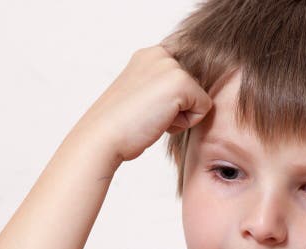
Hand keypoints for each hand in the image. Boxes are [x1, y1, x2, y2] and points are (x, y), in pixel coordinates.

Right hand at [71, 44, 212, 165]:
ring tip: (151, 117)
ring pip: (198, 99)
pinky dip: (184, 123)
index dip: (174, 100)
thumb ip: (162, 89)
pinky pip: (203, 109)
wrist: (102, 136)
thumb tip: (191, 97)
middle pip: (193, 90)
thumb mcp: (142, 96)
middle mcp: (160, 55)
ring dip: (179, 117)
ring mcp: (170, 66)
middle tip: (147, 114)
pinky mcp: (181, 82)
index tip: (150, 108)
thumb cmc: (120, 125)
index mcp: (149, 56)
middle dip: (176, 108)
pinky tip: (158, 121)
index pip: (184, 76)